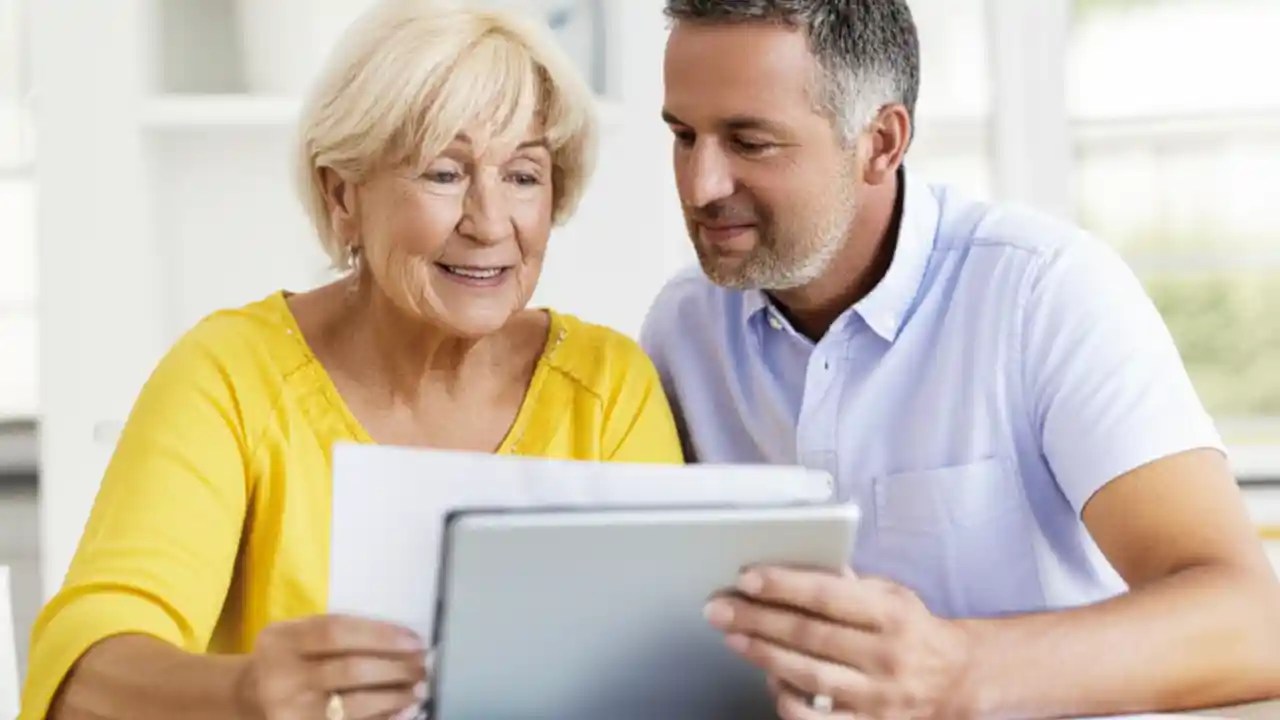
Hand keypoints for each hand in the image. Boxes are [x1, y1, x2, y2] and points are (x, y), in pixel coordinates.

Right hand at [237, 614, 430, 719]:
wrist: (249, 696)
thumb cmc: (290, 657)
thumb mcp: (300, 633)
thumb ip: (340, 631)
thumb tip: (405, 640)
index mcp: (283, 640)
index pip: (337, 632)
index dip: (381, 635)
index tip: (415, 640)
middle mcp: (283, 677)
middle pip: (350, 670)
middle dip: (395, 668)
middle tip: (424, 666)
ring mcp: (291, 712)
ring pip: (354, 705)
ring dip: (395, 697)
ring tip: (419, 688)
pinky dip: (384, 719)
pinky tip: (405, 711)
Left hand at [704, 567, 974, 718]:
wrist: (957, 680)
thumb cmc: (913, 630)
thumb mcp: (892, 595)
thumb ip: (849, 584)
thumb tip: (796, 568)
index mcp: (892, 613)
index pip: (829, 596)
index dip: (785, 586)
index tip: (747, 578)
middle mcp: (887, 655)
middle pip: (810, 635)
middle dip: (758, 619)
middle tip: (720, 608)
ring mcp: (879, 696)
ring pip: (810, 676)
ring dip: (764, 655)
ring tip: (734, 638)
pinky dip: (789, 701)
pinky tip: (770, 682)